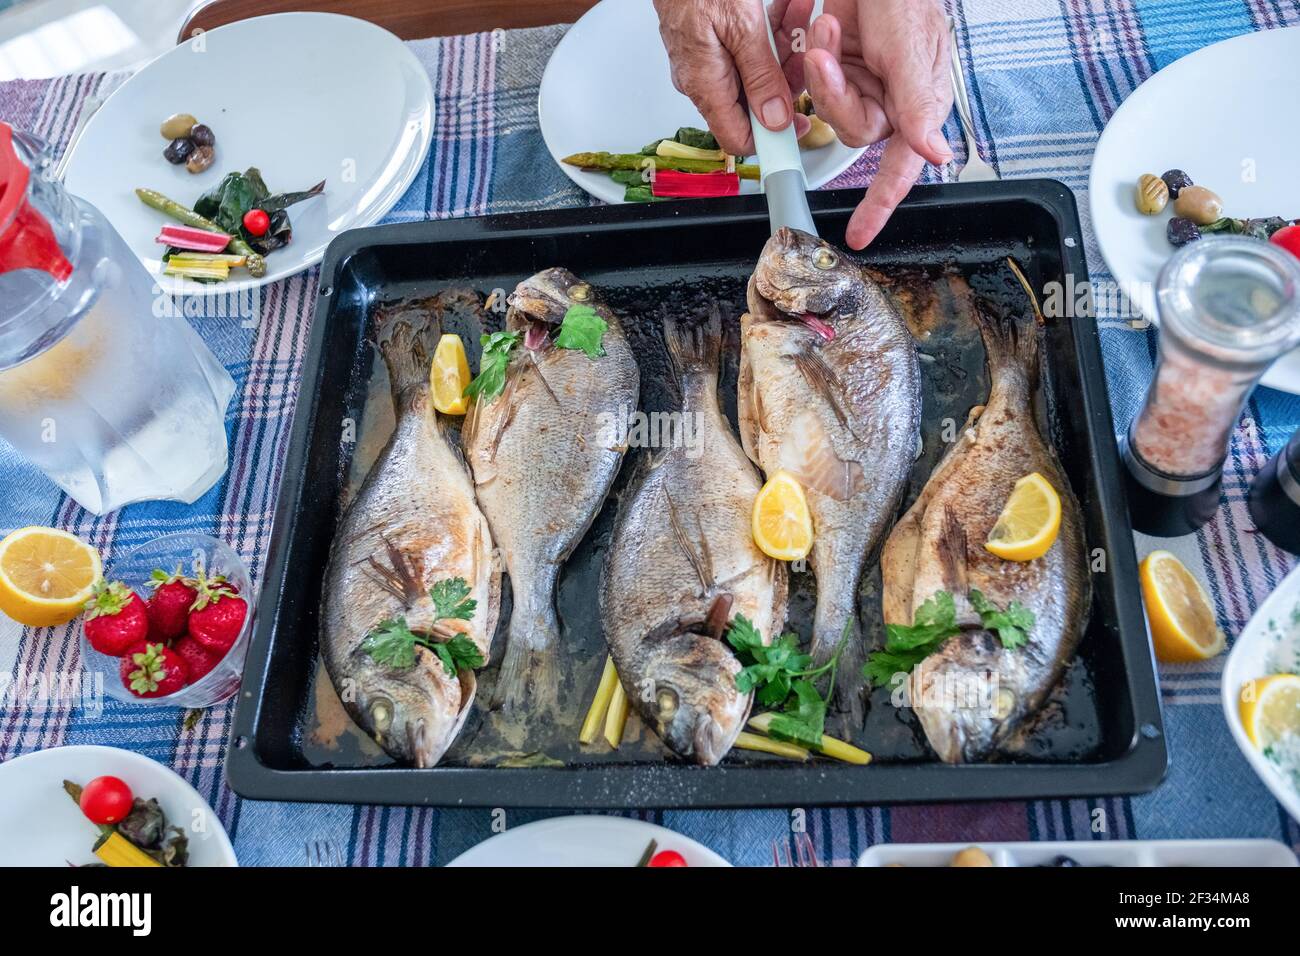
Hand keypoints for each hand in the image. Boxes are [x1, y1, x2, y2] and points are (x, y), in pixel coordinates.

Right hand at [653, 0, 813, 155]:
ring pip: (756, 72)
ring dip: (783, 46)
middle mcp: (703, 79)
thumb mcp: (741, 26)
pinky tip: (785, 10)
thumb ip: (761, 75)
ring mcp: (708, 61)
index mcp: (705, 84)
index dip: (771, 137)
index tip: (799, 124)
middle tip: (807, 49)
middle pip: (754, 101)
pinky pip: (747, 50)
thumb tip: (775, 119)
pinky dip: (769, 33)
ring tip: (798, 14)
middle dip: (786, 76)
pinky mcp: (712, 42)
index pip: (738, 138)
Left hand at [804, 0, 952, 248]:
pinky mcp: (838, 67)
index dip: (880, 204)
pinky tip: (825, 26)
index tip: (861, 234)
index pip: (900, 170)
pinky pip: (814, 81)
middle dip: (833, 93)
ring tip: (830, 28)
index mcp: (918, 107)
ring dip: (823, 68)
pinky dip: (815, 54)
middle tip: (827, 55)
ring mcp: (862, 85)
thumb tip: (936, 155)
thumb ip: (918, 106)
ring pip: (827, 106)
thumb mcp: (913, 50)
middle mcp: (891, 102)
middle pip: (850, 129)